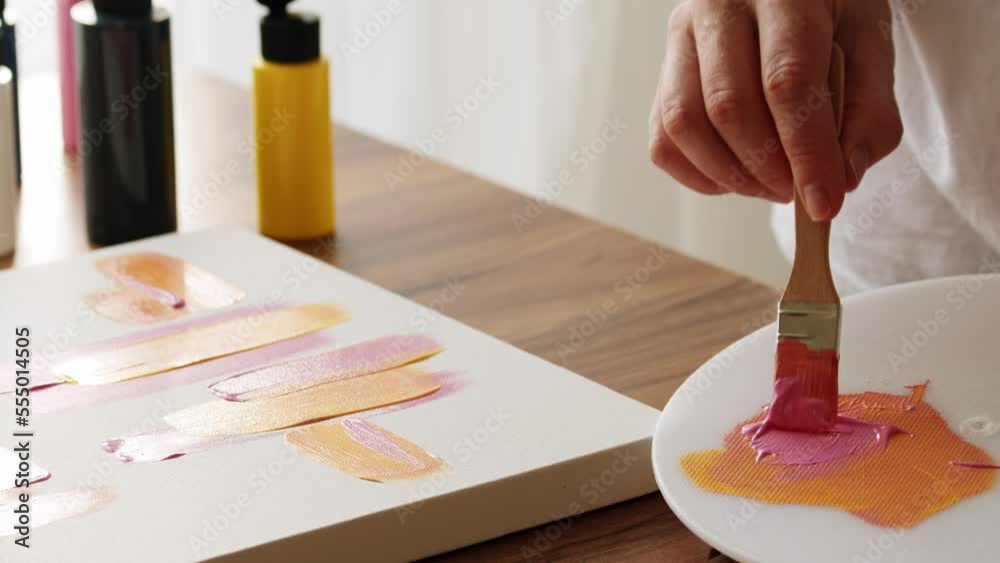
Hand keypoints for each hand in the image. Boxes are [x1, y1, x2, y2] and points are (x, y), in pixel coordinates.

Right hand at [648, 0, 902, 220]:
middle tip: (797, 193)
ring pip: (684, 125)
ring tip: (769, 186)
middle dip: (767, 168)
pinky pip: (663, 139)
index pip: (785, 80)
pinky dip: (699, 175)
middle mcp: (719, 6)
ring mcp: (681, 37)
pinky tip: (736, 176)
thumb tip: (842, 178)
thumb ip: (869, 112)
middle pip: (728, 106)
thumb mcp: (871, 47)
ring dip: (730, 175)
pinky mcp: (663, 70)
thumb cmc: (832, 14)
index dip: (806, 151)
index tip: (823, 202)